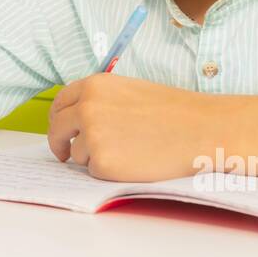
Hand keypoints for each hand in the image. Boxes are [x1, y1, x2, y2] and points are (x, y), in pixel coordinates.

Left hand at [47, 73, 214, 181]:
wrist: (200, 130)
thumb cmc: (172, 111)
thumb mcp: (128, 91)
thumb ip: (100, 100)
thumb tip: (77, 118)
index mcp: (94, 86)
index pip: (60, 103)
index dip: (58, 118)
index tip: (60, 128)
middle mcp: (86, 108)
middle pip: (57, 129)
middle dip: (60, 142)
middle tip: (65, 152)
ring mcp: (91, 135)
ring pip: (77, 153)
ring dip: (93, 156)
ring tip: (129, 150)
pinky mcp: (101, 162)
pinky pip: (93, 170)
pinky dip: (108, 171)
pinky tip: (133, 161)